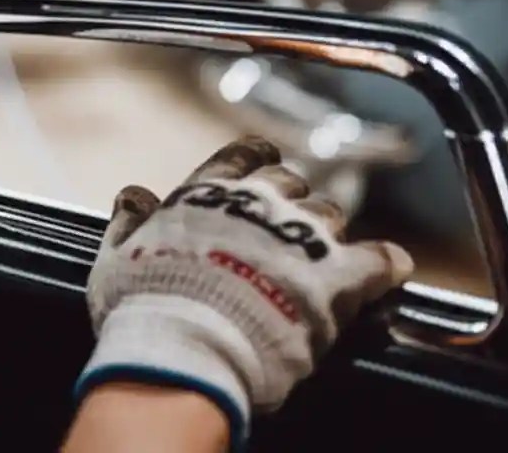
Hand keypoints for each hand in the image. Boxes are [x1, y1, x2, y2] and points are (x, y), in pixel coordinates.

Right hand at [78, 136, 413, 442]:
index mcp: (208, 192)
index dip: (257, 162)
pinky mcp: (339, 276)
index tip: (264, 167)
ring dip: (327, 235)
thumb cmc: (145, 308)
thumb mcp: (118, 256)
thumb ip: (129, 220)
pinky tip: (390, 270)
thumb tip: (132, 195)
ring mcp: (303, 235)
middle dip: (291, 205)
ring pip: (331, 216)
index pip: (243, 157)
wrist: (185, 349)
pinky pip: (379, 259)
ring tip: (320, 263)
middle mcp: (260, 201)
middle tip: (284, 235)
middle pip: (292, 185)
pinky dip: (386, 264)